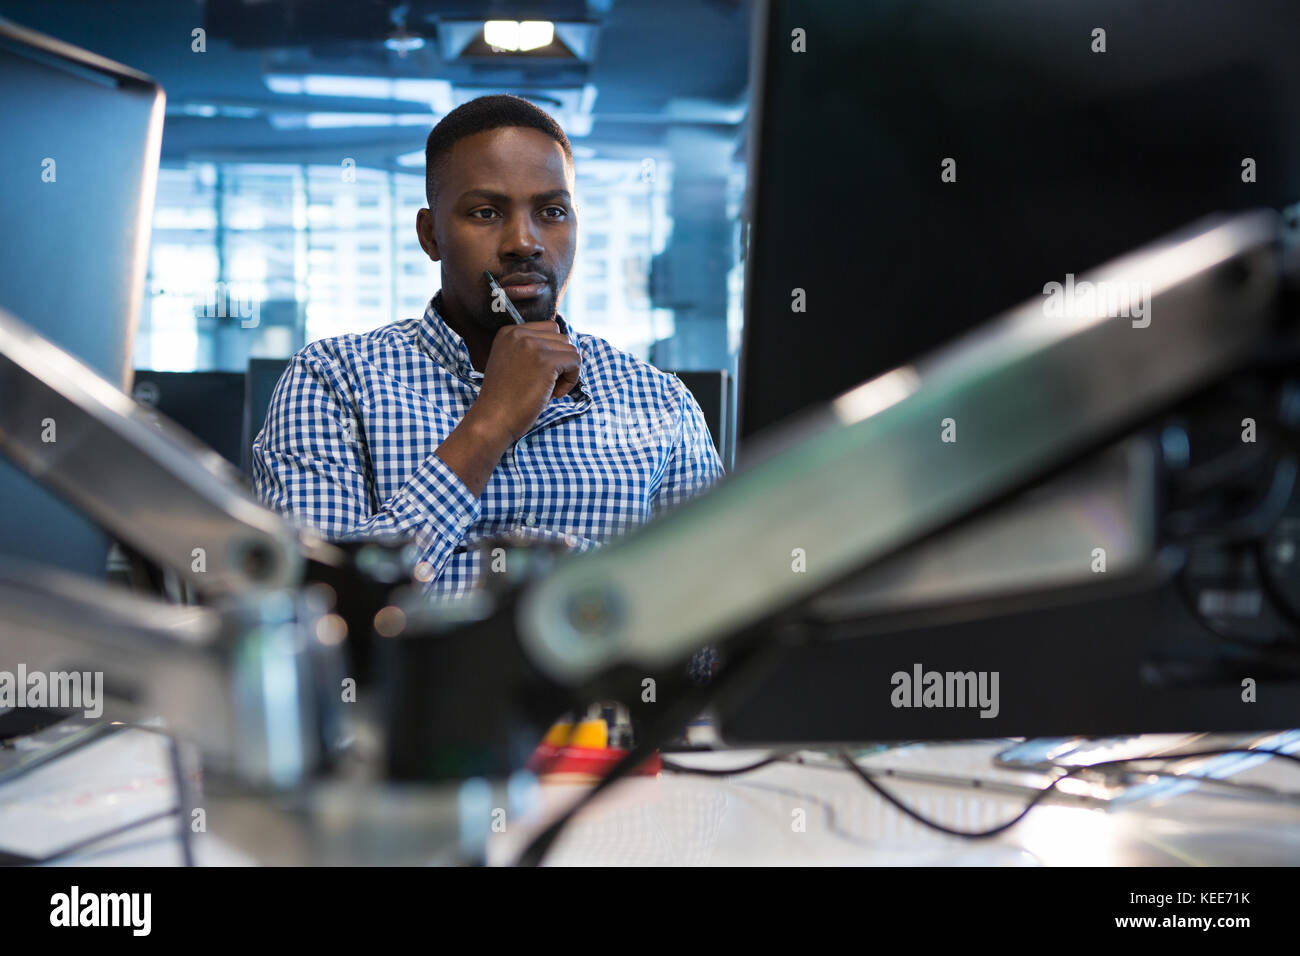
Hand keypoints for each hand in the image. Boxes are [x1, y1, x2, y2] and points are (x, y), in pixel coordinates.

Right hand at [471, 321, 580, 442]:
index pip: (549, 329)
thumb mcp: (512, 363)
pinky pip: (575, 361)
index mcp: (509, 332)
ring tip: (549, 390)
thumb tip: (565, 345)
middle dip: (560, 361)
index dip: (552, 352)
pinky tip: (555, 394)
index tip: (541, 374)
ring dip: (566, 371)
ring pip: (570, 349)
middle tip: (546, 385)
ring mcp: (532, 346)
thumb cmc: (505, 399)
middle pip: (561, 338)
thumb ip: (530, 349)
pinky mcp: (546, 361)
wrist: (492, 420)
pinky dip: (572, 380)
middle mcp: (519, 333)